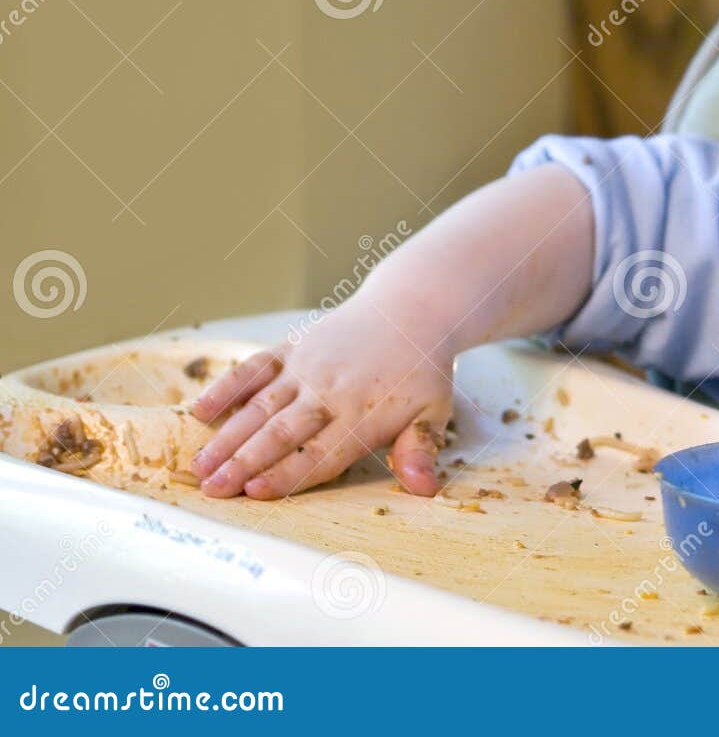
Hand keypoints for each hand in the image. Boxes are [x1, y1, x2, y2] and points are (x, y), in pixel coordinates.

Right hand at [188, 302, 454, 499]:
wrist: (410, 310)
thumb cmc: (420, 370)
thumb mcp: (433, 412)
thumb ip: (421, 450)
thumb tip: (424, 489)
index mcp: (363, 413)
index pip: (320, 453)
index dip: (287, 474)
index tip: (253, 493)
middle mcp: (329, 391)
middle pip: (282, 432)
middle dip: (245, 462)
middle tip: (211, 489)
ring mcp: (307, 367)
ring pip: (261, 405)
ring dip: (229, 436)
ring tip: (199, 466)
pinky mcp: (293, 346)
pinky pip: (255, 368)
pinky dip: (227, 388)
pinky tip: (201, 411)